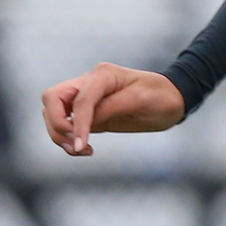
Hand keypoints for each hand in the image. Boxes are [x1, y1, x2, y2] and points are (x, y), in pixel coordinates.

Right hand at [42, 64, 185, 156]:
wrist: (173, 100)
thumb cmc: (161, 97)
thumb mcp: (141, 101)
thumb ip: (112, 108)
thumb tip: (83, 122)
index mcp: (103, 75)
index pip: (80, 99)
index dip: (78, 123)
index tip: (81, 145)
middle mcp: (89, 82)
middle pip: (52, 99)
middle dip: (57, 124)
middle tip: (76, 145)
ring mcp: (86, 97)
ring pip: (54, 113)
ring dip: (59, 134)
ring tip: (81, 151)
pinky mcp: (88, 112)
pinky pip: (66, 124)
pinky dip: (67, 138)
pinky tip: (83, 149)